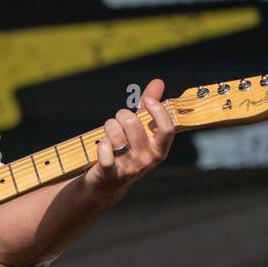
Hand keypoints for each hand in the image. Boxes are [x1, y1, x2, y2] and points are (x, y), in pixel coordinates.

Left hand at [84, 78, 173, 197]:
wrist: (106, 184)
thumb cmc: (124, 151)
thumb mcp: (138, 130)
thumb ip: (148, 107)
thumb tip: (158, 82)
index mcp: (159, 149)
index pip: (167, 128)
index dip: (157, 110)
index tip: (147, 101)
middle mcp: (147, 159)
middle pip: (133, 123)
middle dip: (121, 115)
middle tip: (117, 121)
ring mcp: (130, 167)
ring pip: (116, 133)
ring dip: (108, 127)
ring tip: (108, 134)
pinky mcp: (110, 173)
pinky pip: (105, 150)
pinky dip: (100, 144)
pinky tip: (101, 146)